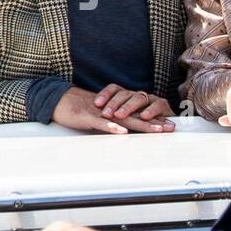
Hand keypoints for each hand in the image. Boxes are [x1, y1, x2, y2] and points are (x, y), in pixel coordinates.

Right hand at [53, 85, 174, 133]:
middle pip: (137, 115)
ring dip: (141, 124)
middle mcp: (113, 109)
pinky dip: (111, 126)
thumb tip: (129, 130)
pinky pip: (101, 122)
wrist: (59, 99)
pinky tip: (122, 131)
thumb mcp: (102, 115)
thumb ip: (115, 121)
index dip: (154, 119)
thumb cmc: (81, 109)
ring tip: (156, 130)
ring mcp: (101, 112)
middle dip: (155, 122)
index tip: (170, 125)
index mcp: (116, 108)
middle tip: (170, 127)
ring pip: (124, 118)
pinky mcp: (88, 116)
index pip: (139, 113)